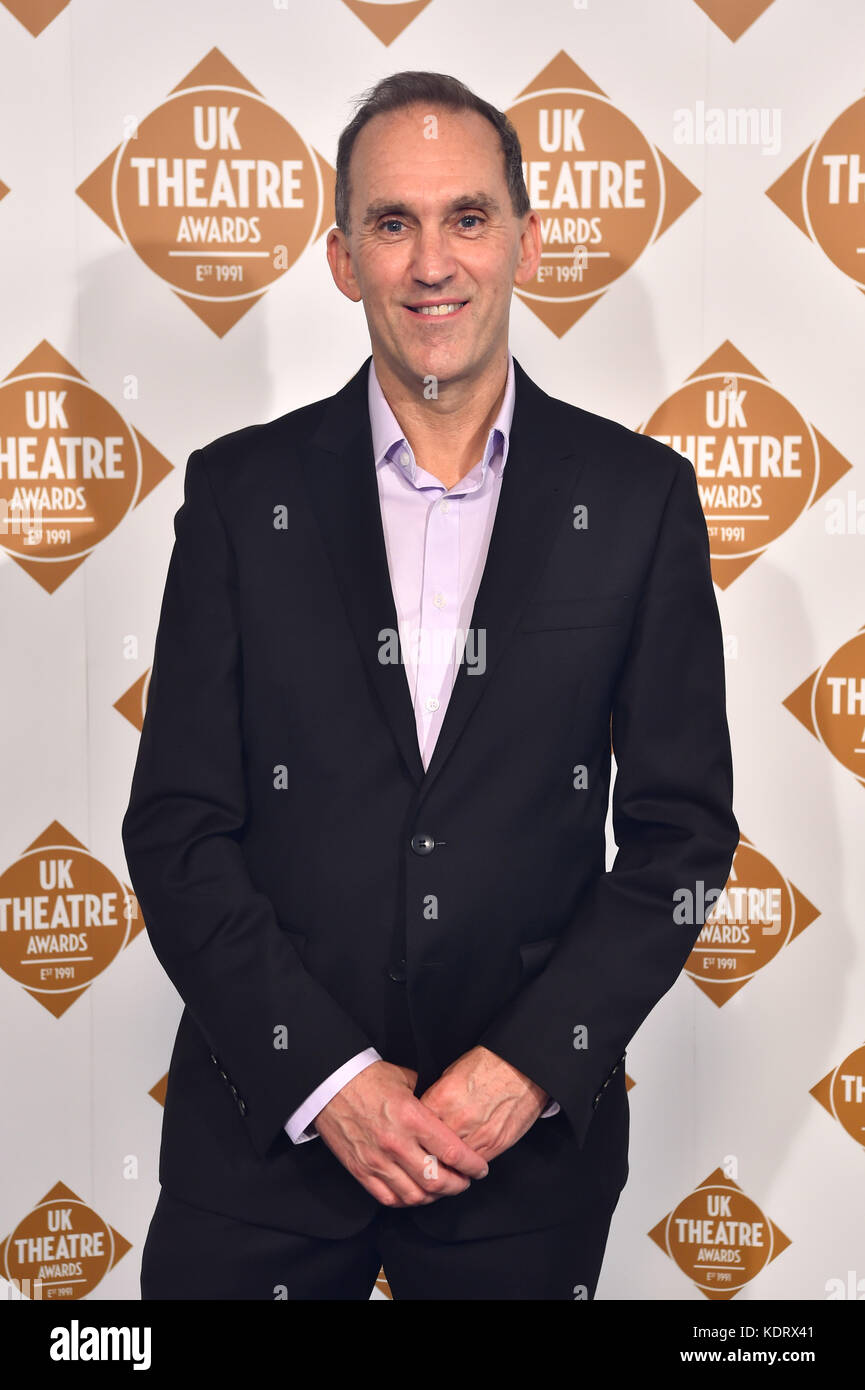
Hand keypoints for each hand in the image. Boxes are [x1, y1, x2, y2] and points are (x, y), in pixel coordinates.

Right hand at [313, 1060, 489, 1207]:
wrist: (329, 1083)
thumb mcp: (406, 1079)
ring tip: (440, 1188)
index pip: (453, 1152)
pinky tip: (414, 1192)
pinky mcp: (361, 1170)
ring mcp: (377, 1160)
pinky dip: (406, 1200)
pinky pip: (389, 1198)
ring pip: (415, 1195)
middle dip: (458, 1185)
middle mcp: (397, 1143)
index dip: (472, 1166)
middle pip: (438, 1180)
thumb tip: (445, 1108)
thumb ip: (428, 1098)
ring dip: (433, 1196)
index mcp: (412, 1118)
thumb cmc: (368, 1077)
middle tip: (465, 1181)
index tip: (480, 1169)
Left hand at [418, 1045, 547, 1162]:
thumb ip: (435, 1099)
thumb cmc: (487, 1065)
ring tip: (440, 1167)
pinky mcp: (495, 1144)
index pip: (416, 1128)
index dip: (413, 1136)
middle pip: (431, 1150)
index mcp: (442, 1098)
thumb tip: (424, 1116)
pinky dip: (466, 1167)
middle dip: (425, 1156)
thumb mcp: (451, 1074)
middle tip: (422, 1160)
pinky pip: (473, 1164)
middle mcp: (458, 1119)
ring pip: (451, 1164)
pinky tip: (462, 1163)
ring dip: (445, 1167)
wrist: (521, 1067)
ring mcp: (477, 1134)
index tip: (412, 1140)